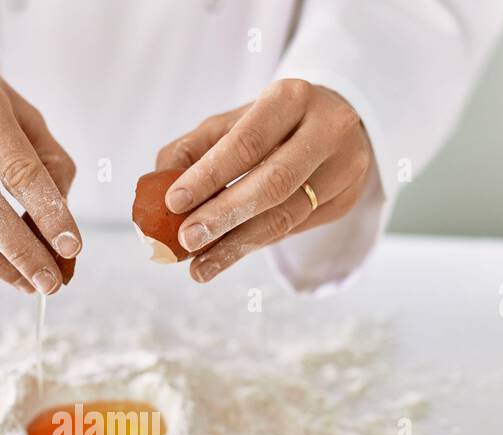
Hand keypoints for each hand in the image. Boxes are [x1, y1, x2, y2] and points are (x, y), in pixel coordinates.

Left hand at [155, 79, 374, 282]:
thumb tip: (157, 188)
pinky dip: (254, 244)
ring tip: (199, 267)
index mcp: (293, 98)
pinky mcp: (345, 200)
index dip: (209, 175)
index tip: (174, 202)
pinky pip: (293, 230)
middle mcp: (327, 131)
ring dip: (237, 246)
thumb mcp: (234, 120)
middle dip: (224, 216)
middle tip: (186, 241)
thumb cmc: (273, 122)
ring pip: (286, 217)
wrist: (341, 121)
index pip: (248, 141)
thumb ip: (193, 148)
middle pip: (273, 183)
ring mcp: (343, 169)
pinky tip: (225, 256)